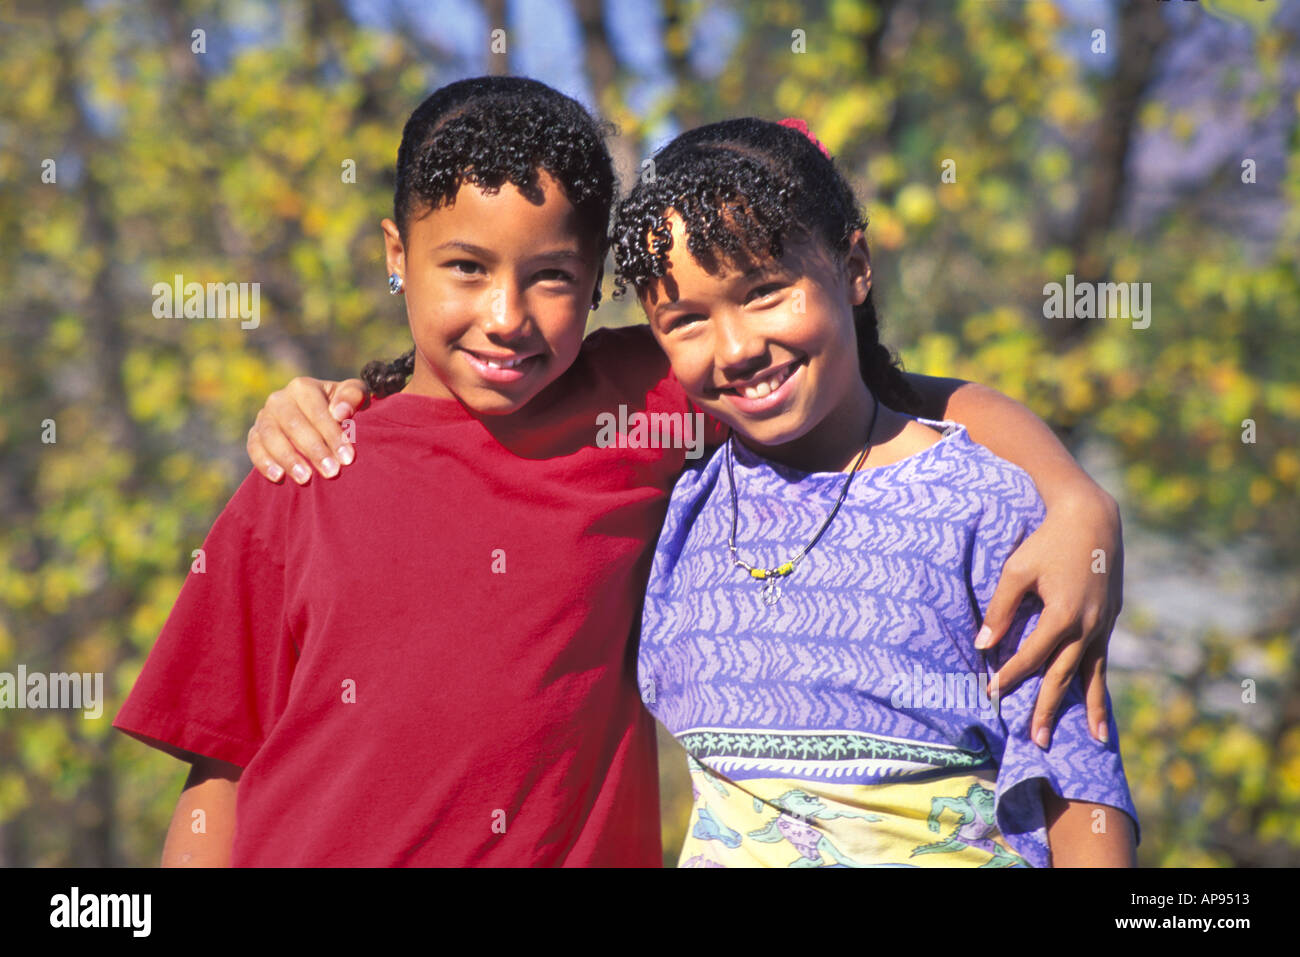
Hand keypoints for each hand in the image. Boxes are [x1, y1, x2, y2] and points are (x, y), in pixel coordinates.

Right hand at [245, 377, 367, 482]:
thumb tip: (340, 412)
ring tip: (306, 478)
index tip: (347, 458)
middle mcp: (279, 399)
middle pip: (293, 425)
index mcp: (303, 387)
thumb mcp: (355, 396)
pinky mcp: (255, 434)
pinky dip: (264, 462)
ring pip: (270, 437)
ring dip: (288, 459)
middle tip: (331, 472)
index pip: (317, 412)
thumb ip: (353, 396)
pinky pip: (254, 447)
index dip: (332, 435)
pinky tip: (279, 477)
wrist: (322, 415)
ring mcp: (264, 417)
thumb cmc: (342, 406)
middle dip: (314, 450)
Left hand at [977, 487, 1122, 748]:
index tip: (991, 692)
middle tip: (1038, 740)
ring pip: (1092, 675)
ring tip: (1094, 739)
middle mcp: (1088, 626)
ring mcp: (1104, 625)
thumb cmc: (1047, 542)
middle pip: (1063, 676)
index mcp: (1063, 615)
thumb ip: (1000, 610)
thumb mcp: (1016, 571)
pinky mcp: (1110, 620)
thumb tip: (982, 646)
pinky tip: (1101, 707)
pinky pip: (1102, 660)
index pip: (1032, 656)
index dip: (1010, 675)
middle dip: (1049, 708)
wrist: (1092, 519)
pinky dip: (1100, 684)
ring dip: (1090, 708)